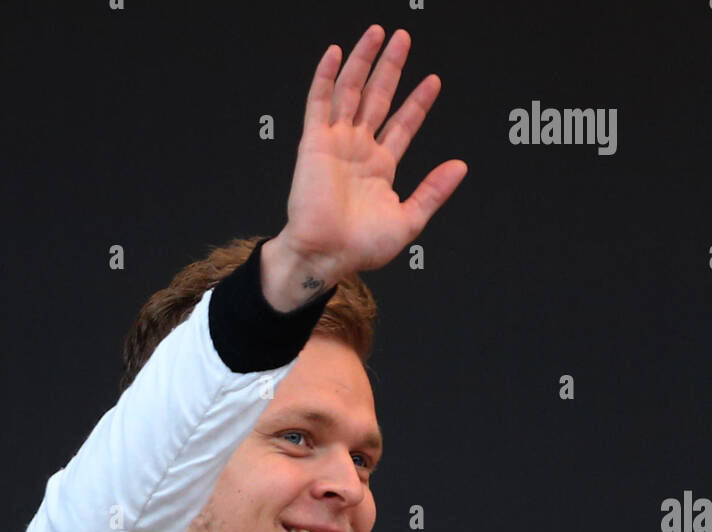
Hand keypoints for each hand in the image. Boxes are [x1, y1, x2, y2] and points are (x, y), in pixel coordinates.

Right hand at [278, 25, 466, 282]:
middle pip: (378, 98)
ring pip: (351, 91)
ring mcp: (336, 143)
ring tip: (377, 34)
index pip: (403, 125)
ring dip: (363, 61)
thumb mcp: (409, 220)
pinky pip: (319, 102)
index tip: (434, 81)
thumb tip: (460, 166)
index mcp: (380, 169)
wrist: (326, 254)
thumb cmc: (360, 247)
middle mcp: (359, 151)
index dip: (418, 103)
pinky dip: (326, 76)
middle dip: (391, 68)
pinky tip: (336, 53)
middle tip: (404, 39)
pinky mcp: (314, 143)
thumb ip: (433, 192)